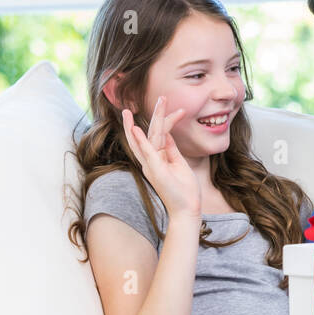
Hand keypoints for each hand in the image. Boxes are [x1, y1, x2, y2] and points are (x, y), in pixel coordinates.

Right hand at [121, 96, 200, 218]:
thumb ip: (171, 150)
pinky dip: (141, 140)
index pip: (156, 135)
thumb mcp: (179, 164)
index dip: (162, 120)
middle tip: (135, 105)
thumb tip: (167, 134)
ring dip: (134, 126)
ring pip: (143, 141)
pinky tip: (135, 129)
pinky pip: (147, 152)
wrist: (186, 209)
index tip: (174, 108)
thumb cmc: (184, 190)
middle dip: (143, 119)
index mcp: (157, 159)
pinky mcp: (155, 170)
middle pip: (147, 135)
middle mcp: (151, 162)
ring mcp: (151, 166)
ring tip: (126, 112)